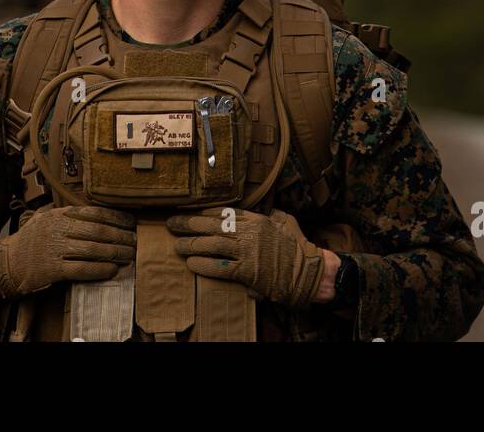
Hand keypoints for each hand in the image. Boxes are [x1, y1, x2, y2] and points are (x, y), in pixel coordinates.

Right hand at [0, 206, 136, 299]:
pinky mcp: (52, 269)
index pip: (95, 213)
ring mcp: (55, 249)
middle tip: (137, 241)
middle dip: (121, 237)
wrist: (5, 262)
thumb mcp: (44, 218)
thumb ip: (66, 213)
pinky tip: (112, 270)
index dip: (117, 218)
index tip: (132, 223)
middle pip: (98, 231)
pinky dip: (99, 270)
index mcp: (59, 214)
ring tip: (130, 256)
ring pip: (93, 250)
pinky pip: (81, 269)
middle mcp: (58, 229)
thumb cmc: (29, 241)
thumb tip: (96, 211)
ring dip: (115, 253)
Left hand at [167, 208, 326, 308]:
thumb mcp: (286, 222)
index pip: (225, 212)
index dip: (204, 212)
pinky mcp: (248, 271)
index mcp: (258, 219)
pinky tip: (191, 264)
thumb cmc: (299, 248)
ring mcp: (249, 251)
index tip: (190, 212)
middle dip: (189, 224)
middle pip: (213, 225)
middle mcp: (251, 232)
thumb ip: (273, 215)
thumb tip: (268, 210)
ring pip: (212, 245)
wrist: (311, 272)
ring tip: (177, 246)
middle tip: (172, 224)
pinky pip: (220, 267)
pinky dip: (204, 265)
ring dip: (192, 245)